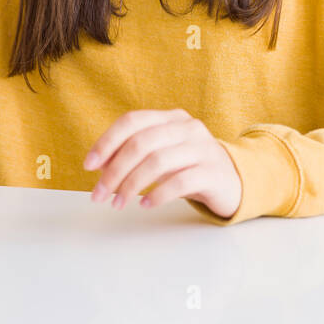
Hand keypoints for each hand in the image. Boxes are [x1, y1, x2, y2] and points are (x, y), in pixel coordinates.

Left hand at [84, 109, 241, 218]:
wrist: (235, 181)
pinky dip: (157, 194)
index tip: (88, 165)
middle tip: (99, 194)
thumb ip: (134, 155)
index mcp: (171, 118)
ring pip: (158, 162)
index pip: (133, 121)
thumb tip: (100, 166)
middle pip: (142, 143)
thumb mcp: (162, 155)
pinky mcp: (213, 172)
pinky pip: (180, 182)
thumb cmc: (190, 168)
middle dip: (114, 171)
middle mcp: (188, 128)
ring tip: (118, 204)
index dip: (107, 141)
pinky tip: (145, 205)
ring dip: (131, 186)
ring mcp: (203, 148)